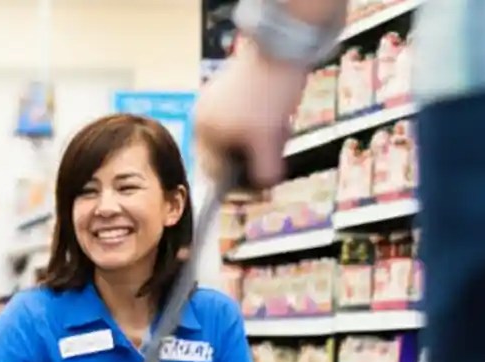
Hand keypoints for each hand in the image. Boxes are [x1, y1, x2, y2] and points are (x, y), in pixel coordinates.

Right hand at [194, 38, 309, 189]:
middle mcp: (203, 116)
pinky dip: (254, 124)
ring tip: (278, 131)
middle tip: (274, 158)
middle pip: (224, 154)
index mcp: (204, 131)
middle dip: (249, 160)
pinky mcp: (227, 88)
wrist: (282, 48)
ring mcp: (213, 100)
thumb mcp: (270, 140)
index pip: (214, 172)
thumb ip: (265, 172)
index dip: (238, 186)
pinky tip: (275, 116)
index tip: (259, 189)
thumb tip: (264, 189)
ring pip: (233, 136)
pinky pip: (237, 118)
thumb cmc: (270, 94)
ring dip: (254, 142)